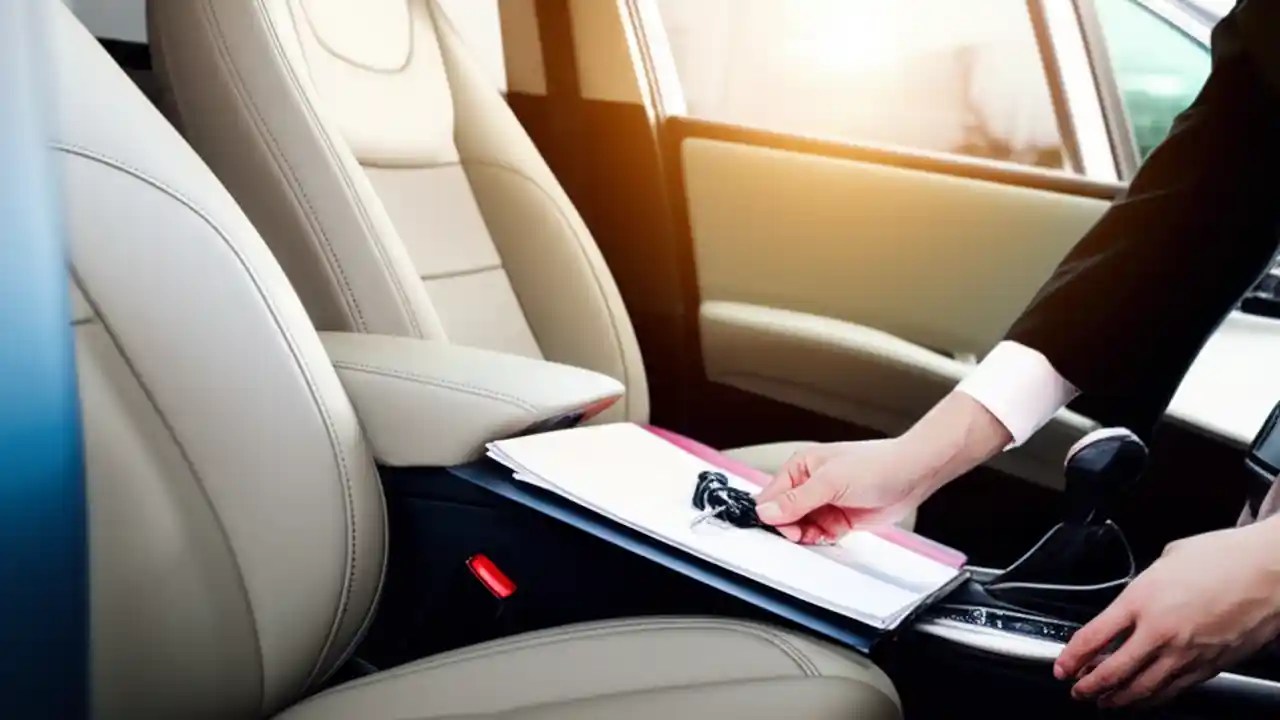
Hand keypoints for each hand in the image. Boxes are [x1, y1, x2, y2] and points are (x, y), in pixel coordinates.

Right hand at [754, 438, 936, 543]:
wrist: (913, 474)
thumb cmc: (876, 465)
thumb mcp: (830, 482)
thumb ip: (797, 500)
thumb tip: (766, 511)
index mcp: (801, 467)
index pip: (772, 495)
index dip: (772, 514)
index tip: (780, 528)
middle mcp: (810, 485)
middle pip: (784, 515)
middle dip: (790, 528)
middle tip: (801, 534)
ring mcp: (825, 503)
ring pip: (801, 528)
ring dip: (807, 536)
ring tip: (820, 533)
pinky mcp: (839, 519)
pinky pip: (820, 535)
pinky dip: (821, 540)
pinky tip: (830, 536)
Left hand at [1056, 521, 1279, 707]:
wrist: (1271, 571)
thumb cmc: (1224, 557)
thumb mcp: (1169, 558)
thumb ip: (1146, 584)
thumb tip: (1136, 598)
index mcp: (1141, 600)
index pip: (1093, 637)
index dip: (1072, 658)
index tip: (1062, 668)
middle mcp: (1159, 632)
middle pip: (1113, 671)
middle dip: (1089, 686)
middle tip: (1078, 691)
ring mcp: (1186, 654)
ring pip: (1143, 688)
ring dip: (1119, 699)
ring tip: (1105, 702)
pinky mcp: (1210, 666)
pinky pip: (1174, 689)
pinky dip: (1154, 699)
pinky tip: (1145, 700)